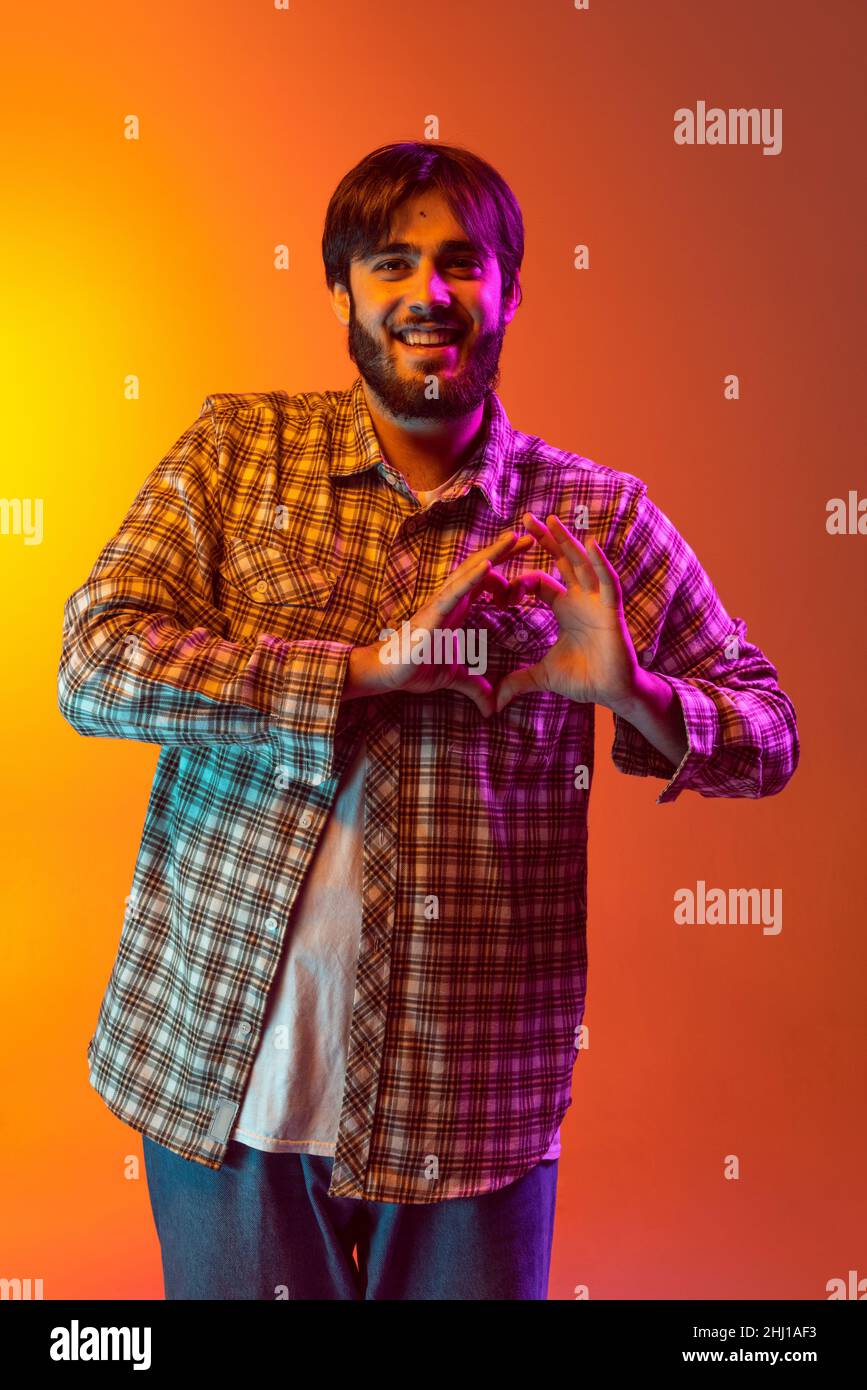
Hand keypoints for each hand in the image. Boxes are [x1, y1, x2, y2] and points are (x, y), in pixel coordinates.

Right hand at [344, 528, 535, 717]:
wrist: (387, 672)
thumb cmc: (415, 666)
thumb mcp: (454, 678)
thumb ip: (475, 687)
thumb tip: (492, 709)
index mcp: (458, 608)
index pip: (486, 582)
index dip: (507, 571)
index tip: (528, 565)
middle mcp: (451, 599)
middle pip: (482, 568)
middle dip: (505, 551)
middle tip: (531, 536)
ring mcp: (441, 603)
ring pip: (470, 571)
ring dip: (493, 554)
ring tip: (514, 538)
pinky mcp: (432, 613)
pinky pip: (455, 591)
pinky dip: (472, 577)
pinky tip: (489, 565)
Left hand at [493, 511, 641, 713]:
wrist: (612, 692)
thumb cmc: (585, 679)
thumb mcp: (544, 676)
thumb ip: (518, 681)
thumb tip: (494, 700)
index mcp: (563, 607)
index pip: (539, 581)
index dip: (518, 582)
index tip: (498, 592)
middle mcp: (580, 598)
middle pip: (561, 561)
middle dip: (545, 539)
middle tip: (526, 518)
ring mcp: (597, 601)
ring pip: (582, 563)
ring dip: (568, 541)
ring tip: (553, 520)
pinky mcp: (612, 610)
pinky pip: (607, 582)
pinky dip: (600, 563)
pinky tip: (590, 544)